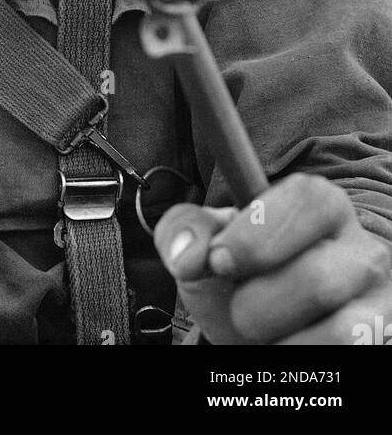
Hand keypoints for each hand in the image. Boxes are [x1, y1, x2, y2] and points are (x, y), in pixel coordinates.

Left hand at [154, 173, 391, 344]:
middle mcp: (362, 246)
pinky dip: (299, 359)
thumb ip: (186, 232)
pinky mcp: (381, 337)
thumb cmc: (240, 277)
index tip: (219, 262)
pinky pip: (345, 359)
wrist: (265, 329)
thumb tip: (188, 254)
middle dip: (258, 305)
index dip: (257, 235)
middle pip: (317, 279)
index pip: (305, 200)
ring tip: (265, 330)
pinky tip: (289, 346)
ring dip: (280, 340)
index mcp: (318, 204)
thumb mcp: (208, 247)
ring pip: (339, 331)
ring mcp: (380, 299)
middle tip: (240, 307)